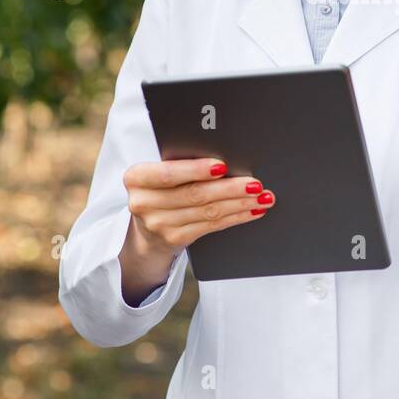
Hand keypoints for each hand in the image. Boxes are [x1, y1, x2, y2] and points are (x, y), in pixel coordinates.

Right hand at [122, 158, 275, 253]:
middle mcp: (143, 203)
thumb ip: (182, 164)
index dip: (196, 170)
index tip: (223, 166)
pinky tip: (251, 210)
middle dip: (230, 188)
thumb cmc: (161, 189)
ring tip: (262, 196)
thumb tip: (225, 158)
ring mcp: (159, 225)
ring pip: (207, 211)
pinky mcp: (175, 239)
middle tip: (255, 183)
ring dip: (239, 203)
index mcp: (137, 178)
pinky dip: (236, 217)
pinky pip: (212, 226)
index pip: (168, 173)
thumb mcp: (160, 174)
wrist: (147, 229)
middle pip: (194, 194)